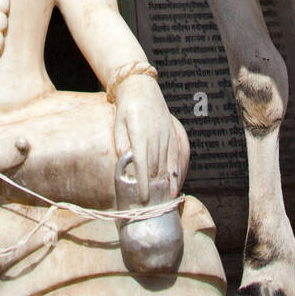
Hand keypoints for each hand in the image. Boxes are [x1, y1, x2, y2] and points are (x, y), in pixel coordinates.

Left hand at [113, 75, 181, 203]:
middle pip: (156, 168)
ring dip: (166, 185)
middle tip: (150, 208)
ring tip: (164, 203)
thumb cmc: (125, 109)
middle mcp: (156, 136)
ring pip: (168, 164)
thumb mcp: (118, 126)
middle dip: (154, 189)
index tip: (142, 199)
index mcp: (140, 134)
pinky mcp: (172, 134)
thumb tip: (126, 167)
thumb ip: (122, 146)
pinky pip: (176, 157)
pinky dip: (176, 173)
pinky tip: (175, 186)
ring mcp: (166, 135)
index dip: (143, 183)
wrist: (141, 88)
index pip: (143, 164)